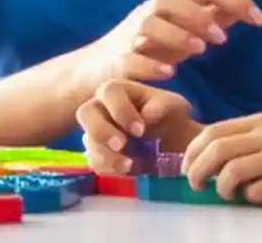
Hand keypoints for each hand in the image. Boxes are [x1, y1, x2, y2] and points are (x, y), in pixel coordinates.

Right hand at [75, 79, 202, 173]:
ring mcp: (96, 130)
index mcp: (119, 90)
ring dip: (107, 155)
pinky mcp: (97, 152)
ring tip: (130, 166)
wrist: (173, 143)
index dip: (121, 110)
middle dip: (101, 131)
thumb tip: (147, 114)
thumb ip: (163, 106)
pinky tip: (129, 171)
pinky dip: (110, 168)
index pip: (109, 91)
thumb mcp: (175, 107)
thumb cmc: (170, 116)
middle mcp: (101, 107)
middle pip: (85, 112)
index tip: (140, 130)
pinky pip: (94, 161)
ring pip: (89, 141)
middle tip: (122, 145)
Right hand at [76, 0, 261, 87]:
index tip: (261, 20)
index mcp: (171, 1)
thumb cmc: (148, 48)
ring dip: (178, 33)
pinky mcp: (119, 59)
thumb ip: (210, 19)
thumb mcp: (183, 31)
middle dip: (200, 16)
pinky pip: (132, 57)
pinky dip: (151, 64)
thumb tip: (245, 11)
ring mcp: (132, 34)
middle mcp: (150, 11)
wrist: (98, 69)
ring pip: (151, 23)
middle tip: (223, 40)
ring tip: (200, 50)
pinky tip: (170, 73)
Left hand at [182, 113, 261, 203]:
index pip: (214, 132)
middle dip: (197, 170)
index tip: (186, 168)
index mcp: (261, 122)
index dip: (193, 152)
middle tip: (195, 185)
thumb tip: (208, 162)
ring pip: (233, 172)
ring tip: (229, 194)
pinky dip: (251, 198)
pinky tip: (258, 197)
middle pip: (217, 150)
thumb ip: (246, 142)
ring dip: (222, 188)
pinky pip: (258, 192)